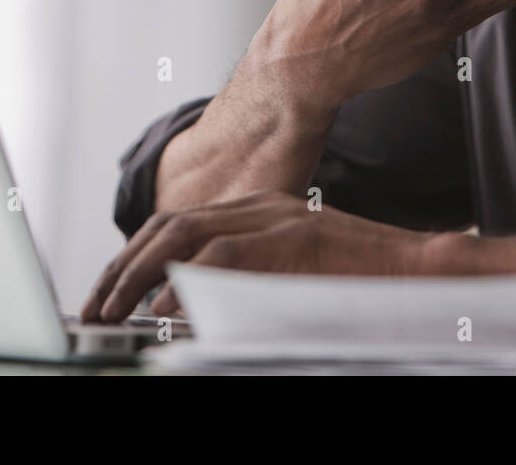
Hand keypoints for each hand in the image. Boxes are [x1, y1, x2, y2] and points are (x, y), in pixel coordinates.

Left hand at [80, 189, 436, 321]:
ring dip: (139, 274)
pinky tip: (162, 308)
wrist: (420, 269)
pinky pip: (223, 255)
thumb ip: (244, 276)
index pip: (176, 225)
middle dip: (122, 268)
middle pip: (167, 225)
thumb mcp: (292, 272)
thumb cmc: (362, 281)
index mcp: (256, 210)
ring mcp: (275, 219)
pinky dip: (186, 280)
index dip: (133, 258)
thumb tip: (186, 303)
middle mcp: (258, 207)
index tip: (107, 291)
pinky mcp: (291, 239)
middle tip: (95, 306)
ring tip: (113, 309)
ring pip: (183, 233)